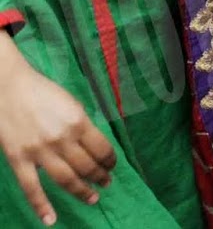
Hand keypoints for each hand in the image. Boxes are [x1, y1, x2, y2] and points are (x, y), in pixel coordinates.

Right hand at [0, 41, 116, 224]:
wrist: (8, 88)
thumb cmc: (42, 92)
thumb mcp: (71, 103)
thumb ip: (82, 125)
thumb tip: (94, 144)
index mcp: (79, 122)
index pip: (102, 149)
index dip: (110, 160)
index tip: (112, 166)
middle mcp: (62, 139)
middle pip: (87, 166)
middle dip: (100, 177)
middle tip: (106, 183)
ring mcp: (40, 151)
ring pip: (67, 179)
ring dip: (82, 191)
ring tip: (93, 198)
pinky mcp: (19, 159)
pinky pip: (32, 188)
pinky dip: (42, 206)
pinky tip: (51, 220)